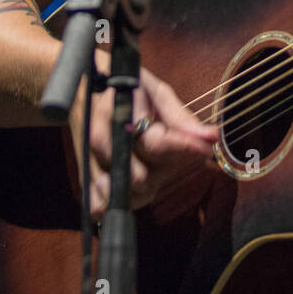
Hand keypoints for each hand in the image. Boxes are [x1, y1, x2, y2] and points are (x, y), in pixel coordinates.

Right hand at [68, 48, 218, 219]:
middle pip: (144, 178)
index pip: (155, 145)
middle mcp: (102, 144)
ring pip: (130, 195)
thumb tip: (212, 136)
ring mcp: (92, 164)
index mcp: (119, 116)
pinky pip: (103, 206)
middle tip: (180, 148)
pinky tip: (137, 180)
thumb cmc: (124, 87)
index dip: (183, 149)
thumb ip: (181, 118)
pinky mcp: (86, 179)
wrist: (81, 88)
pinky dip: (125, 199)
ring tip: (157, 161)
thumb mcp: (154, 91)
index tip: (207, 149)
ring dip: (151, 184)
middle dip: (168, 167)